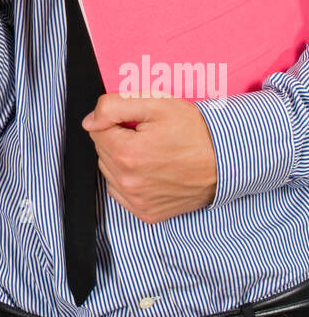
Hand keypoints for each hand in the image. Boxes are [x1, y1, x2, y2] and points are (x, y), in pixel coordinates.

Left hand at [82, 94, 217, 222]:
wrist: (225, 161)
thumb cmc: (194, 131)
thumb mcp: (156, 103)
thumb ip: (114, 106)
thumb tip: (89, 121)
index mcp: (127, 153)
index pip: (97, 129)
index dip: (115, 120)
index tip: (137, 121)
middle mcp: (129, 182)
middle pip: (102, 150)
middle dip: (118, 139)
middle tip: (148, 135)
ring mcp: (137, 201)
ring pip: (110, 171)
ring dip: (122, 160)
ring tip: (151, 153)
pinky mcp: (147, 213)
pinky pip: (121, 193)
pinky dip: (129, 180)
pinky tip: (150, 170)